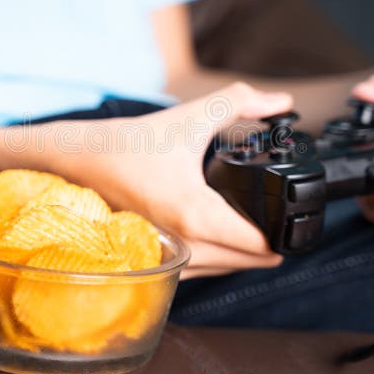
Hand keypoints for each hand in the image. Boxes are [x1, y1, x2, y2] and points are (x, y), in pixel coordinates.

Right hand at [50, 83, 291, 278]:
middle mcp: (184, 245)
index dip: (284, 232)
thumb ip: (240, 102)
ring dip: (244, 253)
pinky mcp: (155, 262)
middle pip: (249, 263)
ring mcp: (168, 258)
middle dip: (270, 242)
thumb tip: (282, 101)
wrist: (82, 162)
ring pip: (226, 271)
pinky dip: (218, 258)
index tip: (292, 212)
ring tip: (251, 223)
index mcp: (196, 214)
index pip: (260, 245)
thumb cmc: (131, 143)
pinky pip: (202, 272)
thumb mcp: (191, 117)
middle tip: (277, 215)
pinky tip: (219, 234)